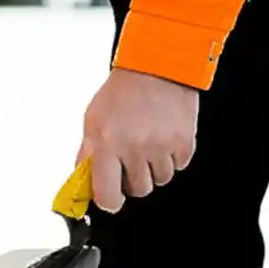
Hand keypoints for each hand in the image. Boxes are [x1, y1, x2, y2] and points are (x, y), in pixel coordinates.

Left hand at [76, 67, 198, 212]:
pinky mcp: (184, 142)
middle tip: (131, 157)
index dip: (109, 201)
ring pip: (161, 180)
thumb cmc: (123, 91)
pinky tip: (164, 136)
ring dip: (154, 168)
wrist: (158, 66)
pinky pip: (179, 166)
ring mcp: (161, 147)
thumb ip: (87, 154)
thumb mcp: (93, 120)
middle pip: (138, 190)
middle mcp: (134, 148)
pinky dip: (172, 157)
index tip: (111, 198)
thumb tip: (84, 183)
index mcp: (107, 144)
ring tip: (149, 142)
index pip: (107, 195)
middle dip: (134, 178)